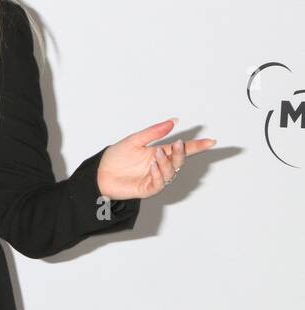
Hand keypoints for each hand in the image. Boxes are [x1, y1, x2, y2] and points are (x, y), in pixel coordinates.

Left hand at [98, 117, 216, 199]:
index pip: (182, 150)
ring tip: (157, 154)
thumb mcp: (134, 140)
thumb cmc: (116, 157)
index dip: (196, 147)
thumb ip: (153, 132)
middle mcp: (159, 166)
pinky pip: (159, 183)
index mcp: (159, 153)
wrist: (99, 173)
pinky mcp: (147, 189)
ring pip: (171, 172)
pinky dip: (158, 174)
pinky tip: (152, 166)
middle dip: (182, 153)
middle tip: (179, 144)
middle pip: (179, 161)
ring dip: (167, 163)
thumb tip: (173, 121)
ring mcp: (154, 178)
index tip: (211, 141)